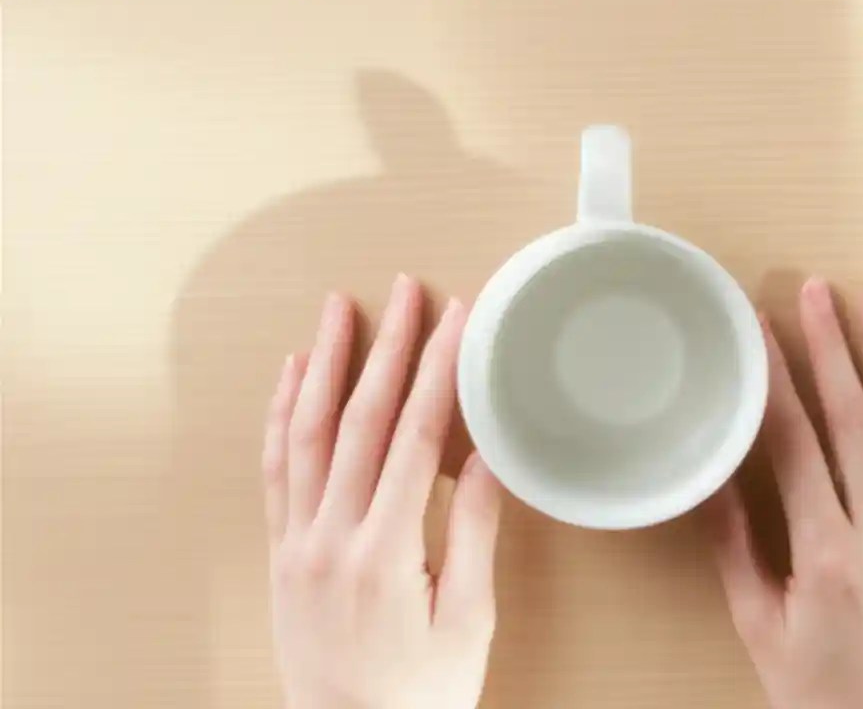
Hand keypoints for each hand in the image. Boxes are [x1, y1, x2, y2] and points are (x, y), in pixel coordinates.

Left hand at [261, 275, 501, 708]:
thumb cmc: (419, 695)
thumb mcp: (467, 619)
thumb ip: (475, 532)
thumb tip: (490, 456)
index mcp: (385, 554)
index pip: (413, 440)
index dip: (437, 373)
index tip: (456, 321)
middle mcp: (330, 538)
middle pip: (359, 421)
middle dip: (387, 348)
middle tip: (406, 291)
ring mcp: (297, 543)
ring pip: (306, 434)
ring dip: (323, 366)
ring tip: (338, 311)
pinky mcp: (282, 553)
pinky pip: (275, 470)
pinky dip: (281, 416)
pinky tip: (291, 377)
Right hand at [705, 279, 862, 708]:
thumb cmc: (813, 692)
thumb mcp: (757, 624)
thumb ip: (735, 544)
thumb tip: (709, 473)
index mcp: (827, 555)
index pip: (797, 445)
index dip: (776, 381)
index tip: (760, 330)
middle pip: (857, 422)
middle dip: (835, 349)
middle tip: (819, 290)